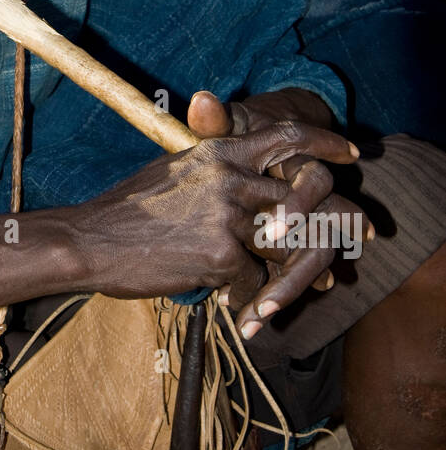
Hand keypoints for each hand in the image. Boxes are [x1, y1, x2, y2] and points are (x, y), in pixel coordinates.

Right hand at [72, 118, 362, 311]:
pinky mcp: (222, 255)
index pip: (286, 135)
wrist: (90, 241)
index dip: (325, 142)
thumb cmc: (128, 212)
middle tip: (359, 240)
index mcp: (219, 151)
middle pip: (307, 196)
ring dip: (304, 274)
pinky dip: (253, 303)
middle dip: (338, 223)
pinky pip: (257, 283)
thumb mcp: (176, 174)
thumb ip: (220, 176)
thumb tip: (262, 196)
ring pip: (292, 246)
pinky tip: (241, 314)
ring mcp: (228, 215)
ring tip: (310, 290)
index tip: (352, 155)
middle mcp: (229, 177)